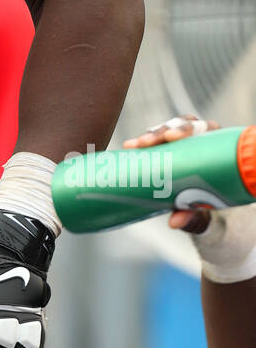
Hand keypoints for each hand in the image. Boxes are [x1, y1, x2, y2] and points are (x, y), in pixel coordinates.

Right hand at [123, 114, 218, 233]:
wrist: (201, 207)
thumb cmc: (207, 204)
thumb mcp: (202, 211)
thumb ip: (192, 216)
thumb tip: (174, 223)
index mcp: (217, 148)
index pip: (206, 129)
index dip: (189, 129)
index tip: (172, 137)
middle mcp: (201, 139)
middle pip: (183, 124)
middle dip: (162, 131)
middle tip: (146, 143)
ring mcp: (183, 141)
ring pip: (167, 129)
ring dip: (150, 136)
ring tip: (133, 145)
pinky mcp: (168, 146)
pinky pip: (155, 139)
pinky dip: (143, 142)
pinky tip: (131, 147)